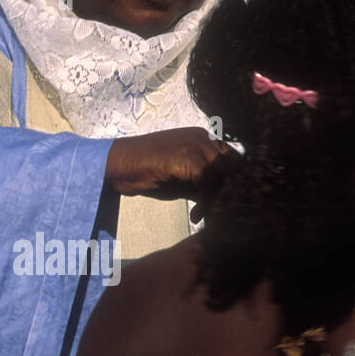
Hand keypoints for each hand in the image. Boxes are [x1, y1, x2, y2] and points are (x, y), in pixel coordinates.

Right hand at [105, 126, 234, 205]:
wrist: (119, 165)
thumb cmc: (148, 172)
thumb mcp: (183, 179)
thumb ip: (205, 184)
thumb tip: (226, 202)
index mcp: (205, 138)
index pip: (235, 162)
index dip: (233, 186)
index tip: (222, 208)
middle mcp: (205, 138)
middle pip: (235, 169)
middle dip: (229, 195)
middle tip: (216, 216)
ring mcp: (197, 145)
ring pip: (225, 178)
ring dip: (217, 202)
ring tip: (204, 217)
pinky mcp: (188, 158)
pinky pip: (209, 184)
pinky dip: (205, 203)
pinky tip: (194, 215)